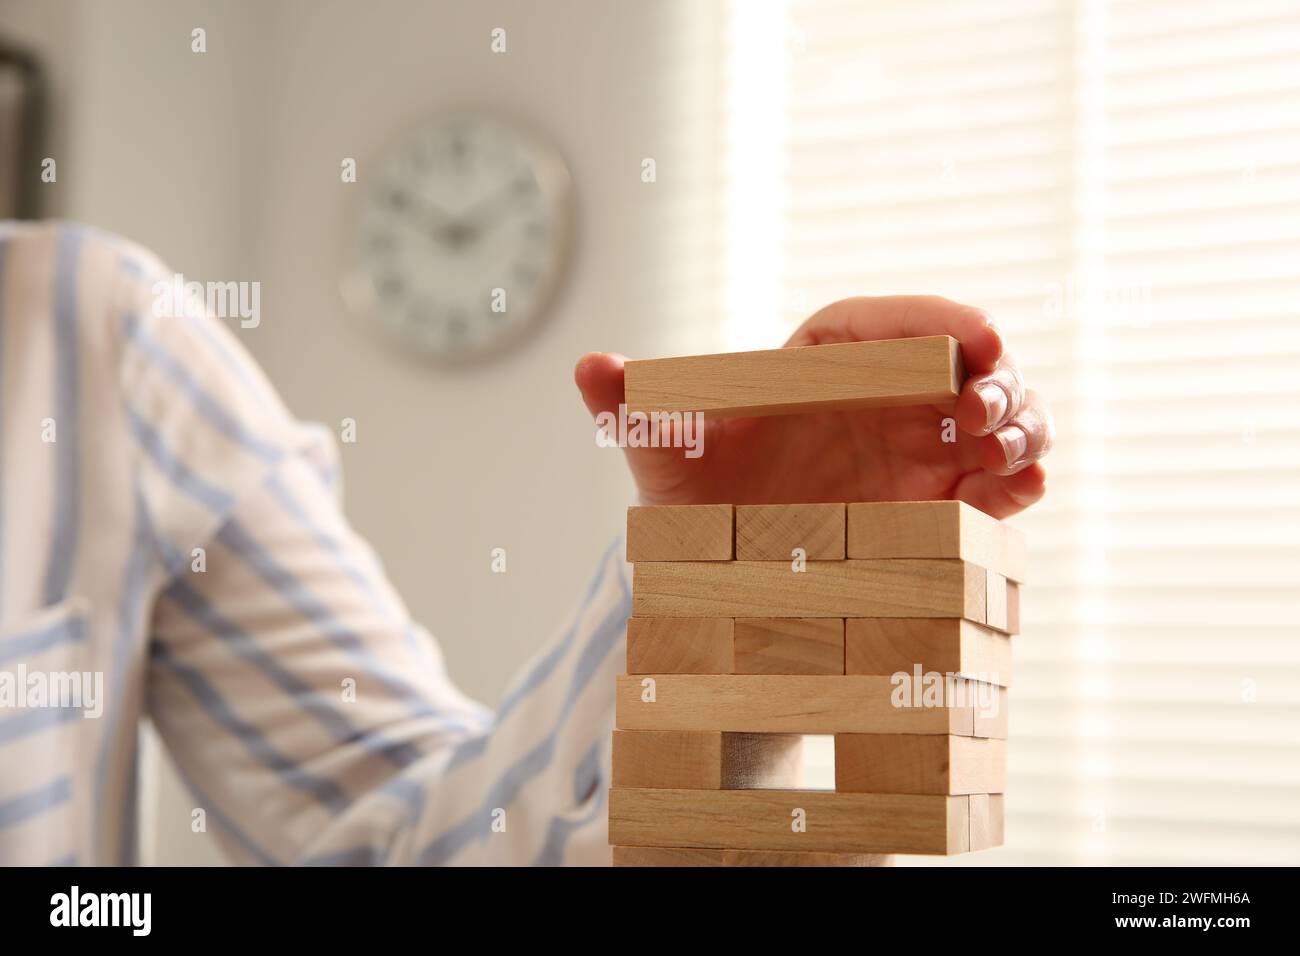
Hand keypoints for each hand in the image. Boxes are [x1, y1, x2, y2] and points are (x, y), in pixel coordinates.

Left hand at [574, 296, 1052, 518]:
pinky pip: (998, 482)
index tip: (977, 335)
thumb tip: (588, 366)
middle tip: (984, 412)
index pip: (888, 323)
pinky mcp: (939, 501)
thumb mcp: (661, 452)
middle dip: (993, 378)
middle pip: (962, 365)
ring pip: (998, 416)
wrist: (724, 569)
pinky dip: (1021, 481)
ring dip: (1019, 424)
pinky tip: (1018, 490)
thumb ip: (632, 409)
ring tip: (1005, 453)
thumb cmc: (694, 494)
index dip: (939, 320)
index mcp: (823, 358)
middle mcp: (881, 395)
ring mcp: (918, 448)